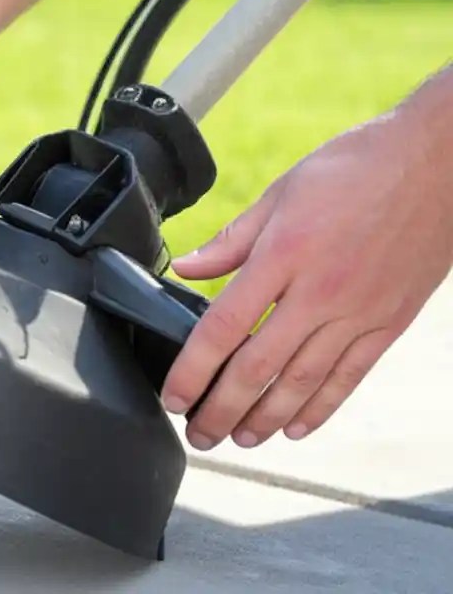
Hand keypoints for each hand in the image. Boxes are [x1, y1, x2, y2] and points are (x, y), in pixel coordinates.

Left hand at [160, 103, 452, 449]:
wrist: (439, 162)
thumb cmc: (356, 168)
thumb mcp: (282, 193)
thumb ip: (231, 240)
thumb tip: (184, 268)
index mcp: (283, 254)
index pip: (225, 327)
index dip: (194, 369)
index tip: (174, 397)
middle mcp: (320, 291)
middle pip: (259, 367)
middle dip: (223, 408)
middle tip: (199, 435)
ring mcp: (359, 311)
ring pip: (303, 381)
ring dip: (266, 417)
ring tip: (240, 438)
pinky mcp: (390, 321)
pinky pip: (350, 375)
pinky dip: (321, 406)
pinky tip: (296, 427)